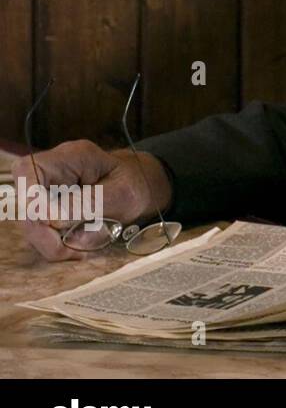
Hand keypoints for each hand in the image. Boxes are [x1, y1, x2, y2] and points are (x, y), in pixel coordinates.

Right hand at [11, 141, 173, 262]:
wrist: (140, 187)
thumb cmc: (135, 185)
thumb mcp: (122, 194)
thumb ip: (90, 204)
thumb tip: (54, 221)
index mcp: (72, 156)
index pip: (28, 170)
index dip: (31, 200)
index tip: (53, 224)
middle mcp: (53, 171)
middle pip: (25, 203)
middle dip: (43, 232)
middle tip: (69, 251)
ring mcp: (48, 191)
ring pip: (31, 223)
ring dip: (52, 243)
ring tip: (79, 251)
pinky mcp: (49, 209)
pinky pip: (43, 232)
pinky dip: (57, 245)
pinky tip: (77, 248)